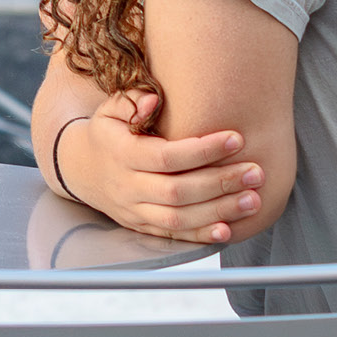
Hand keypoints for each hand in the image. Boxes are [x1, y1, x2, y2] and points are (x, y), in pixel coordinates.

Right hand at [57, 101, 262, 243]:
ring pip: (178, 219)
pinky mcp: (142, 227)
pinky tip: (228, 229)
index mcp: (121, 154)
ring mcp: (134, 211)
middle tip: (255, 173)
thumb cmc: (107, 133)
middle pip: (177, 192)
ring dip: (218, 211)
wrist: (80, 170)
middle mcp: (127, 187)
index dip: (202, 150)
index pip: (166, 157)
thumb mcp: (110, 110)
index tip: (237, 139)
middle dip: (220, 184)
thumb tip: (154, 100)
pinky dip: (201, 235)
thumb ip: (132, 101)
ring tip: (253, 200)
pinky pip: (173, 236)